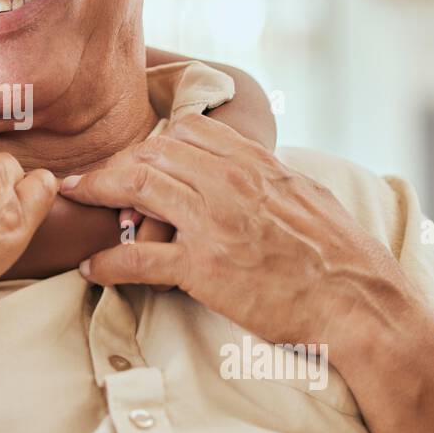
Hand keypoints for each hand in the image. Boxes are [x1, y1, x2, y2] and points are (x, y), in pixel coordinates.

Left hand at [58, 113, 416, 353]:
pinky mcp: (202, 268)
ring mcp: (213, 223)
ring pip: (136, 186)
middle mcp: (229, 182)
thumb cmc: (343, 255)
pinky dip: (106, 262)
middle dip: (117, 162)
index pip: (186, 130)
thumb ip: (273, 175)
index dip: (154, 142)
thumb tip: (258, 163)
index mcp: (256, 162)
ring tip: (75, 199)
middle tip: (93, 179)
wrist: (358, 302)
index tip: (138, 158)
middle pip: (152, 152)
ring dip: (97, 191)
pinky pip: (137, 258)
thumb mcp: (311, 193)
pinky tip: (91, 268)